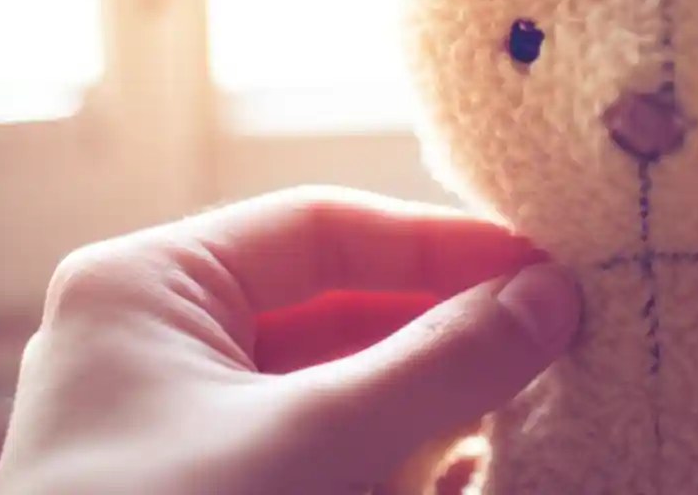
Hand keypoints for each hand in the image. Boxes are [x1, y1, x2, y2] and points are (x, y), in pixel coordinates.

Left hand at [0, 187, 580, 494]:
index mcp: (147, 291)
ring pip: (337, 387)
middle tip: (550, 334)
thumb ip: (440, 363)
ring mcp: (184, 433)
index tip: (539, 264)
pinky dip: (397, 457)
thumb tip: (550, 295)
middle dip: (442, 328)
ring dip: (430, 400)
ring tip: (531, 399)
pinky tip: (471, 471)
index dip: (438, 243)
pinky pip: (325, 455)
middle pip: (335, 306)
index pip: (320, 227)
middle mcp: (159, 349)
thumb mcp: (316, 443)